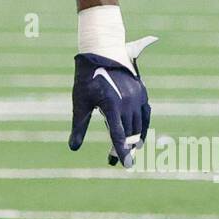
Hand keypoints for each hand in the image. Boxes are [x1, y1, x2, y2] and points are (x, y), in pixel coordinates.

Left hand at [69, 36, 155, 167]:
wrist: (102, 53)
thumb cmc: (87, 79)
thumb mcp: (80, 103)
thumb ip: (78, 126)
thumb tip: (73, 148)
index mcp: (111, 105)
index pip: (118, 135)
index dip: (122, 152)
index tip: (125, 165)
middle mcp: (127, 103)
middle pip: (129, 134)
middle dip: (122, 148)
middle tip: (113, 159)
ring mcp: (137, 98)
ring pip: (138, 126)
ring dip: (132, 140)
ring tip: (125, 151)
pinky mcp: (142, 93)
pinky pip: (146, 115)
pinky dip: (142, 127)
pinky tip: (138, 137)